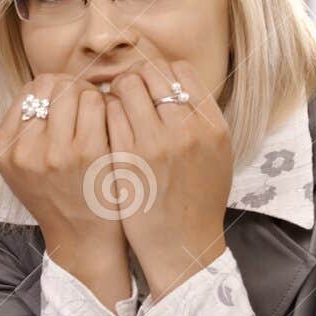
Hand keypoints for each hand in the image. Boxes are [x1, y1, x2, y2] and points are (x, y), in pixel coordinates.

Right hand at [0, 74, 131, 309]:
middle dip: (73, 87)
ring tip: (102, 114)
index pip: (28, 91)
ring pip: (75, 90)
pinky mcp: (87, 152)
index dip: (52, 88)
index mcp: (4, 150)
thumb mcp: (25, 168)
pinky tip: (115, 122)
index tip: (69, 100)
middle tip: (88, 102)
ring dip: (92, 95)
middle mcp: (24, 150)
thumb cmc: (60, 196)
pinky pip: (97, 104)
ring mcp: (54, 151)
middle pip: (50, 85)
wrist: (85, 239)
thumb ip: (26, 130)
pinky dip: (109, 106)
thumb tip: (49, 84)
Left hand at [104, 59, 231, 300]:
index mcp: (212, 125)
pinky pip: (107, 113)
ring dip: (115, 92)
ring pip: (126, 86)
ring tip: (111, 107)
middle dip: (133, 77)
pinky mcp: (125, 156)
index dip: (159, 71)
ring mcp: (155, 142)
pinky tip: (101, 126)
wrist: (181, 245)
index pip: (180, 71)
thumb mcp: (215, 154)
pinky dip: (101, 113)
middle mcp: (187, 128)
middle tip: (124, 92)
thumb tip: (173, 84)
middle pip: (151, 71)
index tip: (148, 83)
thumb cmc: (196, 200)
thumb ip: (198, 118)